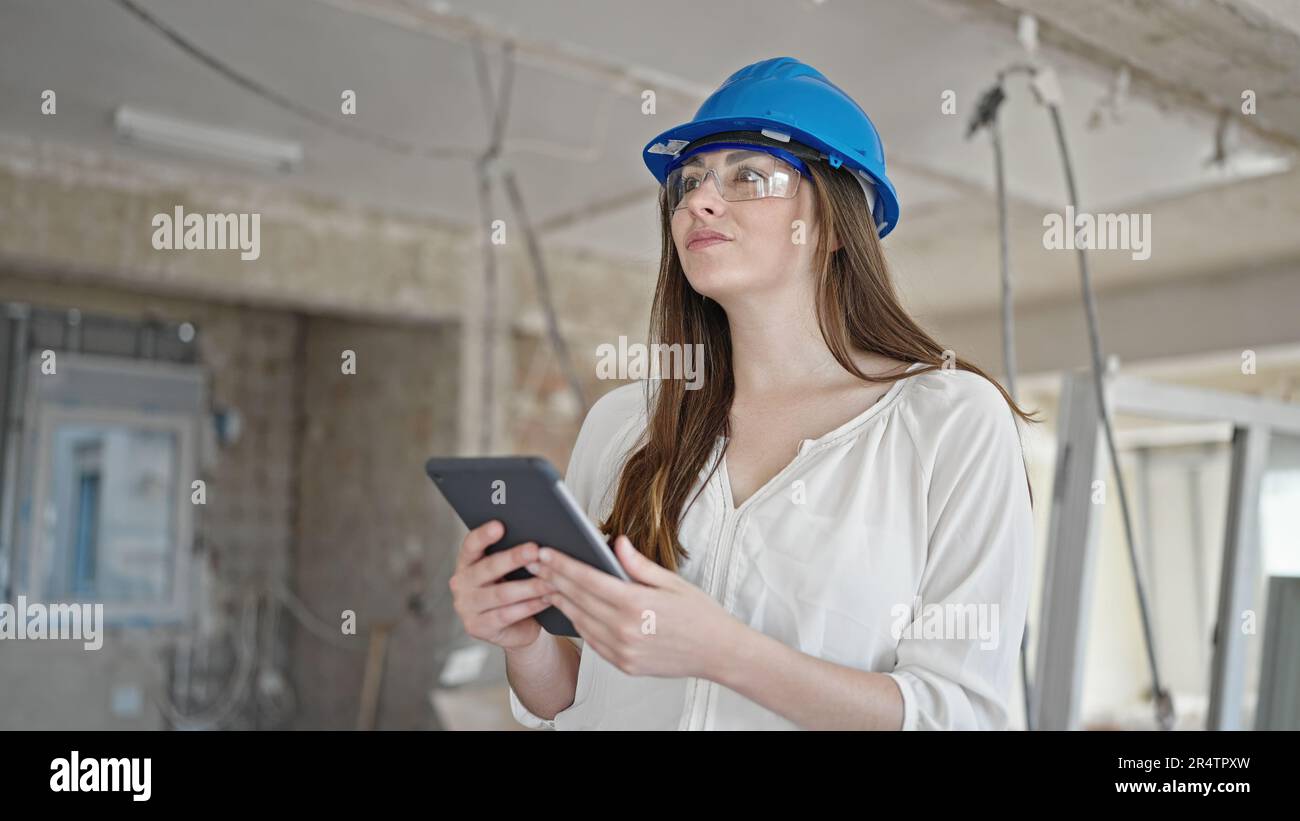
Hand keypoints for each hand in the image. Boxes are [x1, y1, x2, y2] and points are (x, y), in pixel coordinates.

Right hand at [448, 520, 555, 649]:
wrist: (515, 628)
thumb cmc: (514, 589)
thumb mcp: (510, 571)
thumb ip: (514, 554)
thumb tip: (537, 540)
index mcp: (466, 562)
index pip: (471, 545)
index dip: (484, 535)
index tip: (500, 525)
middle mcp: (461, 583)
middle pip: (488, 568)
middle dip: (513, 558)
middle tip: (535, 550)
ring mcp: (466, 607)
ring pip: (501, 594)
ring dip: (529, 586)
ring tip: (551, 579)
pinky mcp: (477, 627)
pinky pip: (507, 615)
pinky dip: (530, 606)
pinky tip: (546, 599)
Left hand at [529, 535, 739, 678]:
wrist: (718, 653)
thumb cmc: (699, 615)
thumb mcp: (672, 582)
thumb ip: (639, 565)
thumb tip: (616, 543)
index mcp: (636, 603)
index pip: (587, 579)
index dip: (562, 564)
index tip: (545, 552)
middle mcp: (624, 629)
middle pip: (577, 598)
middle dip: (552, 578)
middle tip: (533, 563)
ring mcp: (621, 650)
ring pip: (579, 620)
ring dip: (559, 600)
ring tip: (545, 583)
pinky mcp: (622, 664)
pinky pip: (591, 640)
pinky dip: (577, 622)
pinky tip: (570, 609)